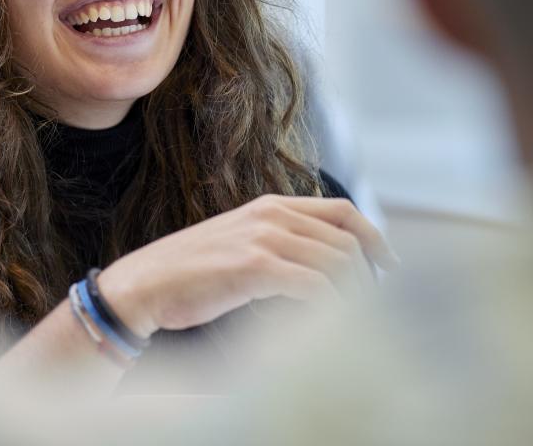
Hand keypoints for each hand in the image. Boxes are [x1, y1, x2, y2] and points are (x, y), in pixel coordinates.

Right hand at [97, 195, 397, 338]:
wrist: (144, 284)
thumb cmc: (189, 273)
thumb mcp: (239, 243)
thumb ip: (277, 243)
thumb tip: (320, 264)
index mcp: (269, 206)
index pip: (342, 211)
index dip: (373, 238)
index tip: (388, 266)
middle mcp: (270, 216)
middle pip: (346, 240)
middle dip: (366, 277)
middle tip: (370, 308)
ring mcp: (263, 239)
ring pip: (336, 263)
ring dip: (352, 296)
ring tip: (351, 321)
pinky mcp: (255, 267)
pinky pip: (314, 287)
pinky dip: (329, 308)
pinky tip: (326, 325)